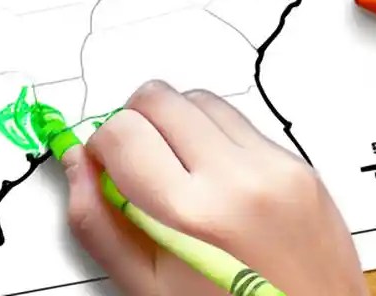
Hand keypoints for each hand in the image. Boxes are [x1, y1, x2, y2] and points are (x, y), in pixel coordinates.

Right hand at [63, 81, 367, 295]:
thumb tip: (77, 164)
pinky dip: (212, 136)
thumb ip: (98, 224)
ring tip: (175, 171)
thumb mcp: (148, 288)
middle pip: (157, 98)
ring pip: (197, 99)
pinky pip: (238, 120)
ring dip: (173, 123)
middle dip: (131, 123)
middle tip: (134, 164)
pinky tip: (211, 178)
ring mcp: (276, 167)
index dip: (100, 147)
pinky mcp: (298, 164)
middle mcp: (241, 180)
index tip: (104, 170)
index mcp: (197, 215)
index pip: (121, 132)